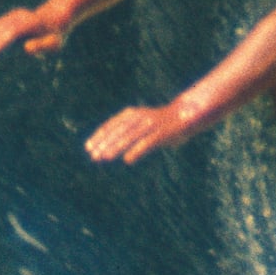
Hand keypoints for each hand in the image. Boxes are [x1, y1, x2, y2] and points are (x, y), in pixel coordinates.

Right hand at [0, 6, 66, 54]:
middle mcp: (20, 17)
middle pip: (2, 27)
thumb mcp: (55, 42)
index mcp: (32, 22)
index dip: (4, 40)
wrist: (55, 17)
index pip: (15, 31)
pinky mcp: (8, 19)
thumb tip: (26, 48)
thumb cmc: (56, 34)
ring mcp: (12, 17)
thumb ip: (42, 45)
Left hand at [85, 102, 200, 163]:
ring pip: (130, 136)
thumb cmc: (159, 124)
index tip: (88, 148)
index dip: (99, 136)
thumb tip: (104, 147)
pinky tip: (127, 160)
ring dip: (116, 147)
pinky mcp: (162, 132)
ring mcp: (151, 124)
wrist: (187, 114)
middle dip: (104, 143)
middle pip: (118, 131)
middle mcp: (140, 116)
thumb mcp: (140, 124)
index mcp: (131, 114)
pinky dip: (137, 150)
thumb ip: (125, 133)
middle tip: (93, 156)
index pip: (111, 125)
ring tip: (104, 158)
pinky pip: (147, 142)